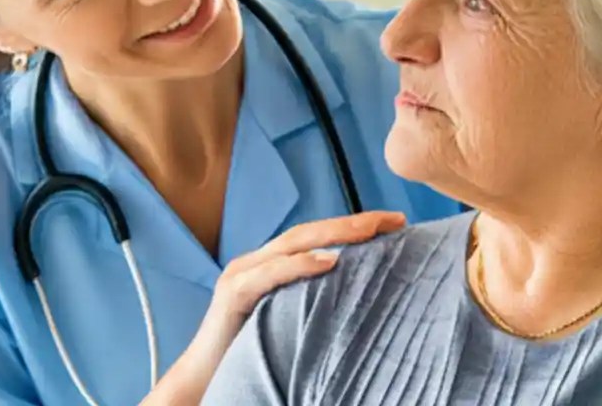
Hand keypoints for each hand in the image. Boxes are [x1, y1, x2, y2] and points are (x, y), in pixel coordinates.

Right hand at [140, 211, 407, 404]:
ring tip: (370, 231)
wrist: (204, 381)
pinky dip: (299, 264)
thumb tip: (367, 296)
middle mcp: (256, 262)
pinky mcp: (232, 294)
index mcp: (271, 265)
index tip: (397, 224)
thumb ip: (316, 301)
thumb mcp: (291, 321)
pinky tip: (329, 260)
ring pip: (292, 243)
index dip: (355, 227)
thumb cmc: (252, 355)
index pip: (318, 236)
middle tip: (395, 220)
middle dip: (353, 223)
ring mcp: (242, 274)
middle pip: (310, 231)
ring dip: (334, 234)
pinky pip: (269, 274)